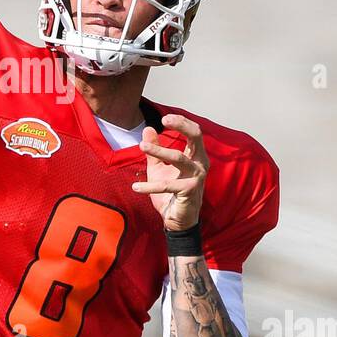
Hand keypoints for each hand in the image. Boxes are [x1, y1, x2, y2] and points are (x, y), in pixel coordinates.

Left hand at [131, 114, 208, 231]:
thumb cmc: (171, 191)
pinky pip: (167, 185)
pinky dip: (149, 186)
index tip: (164, 117)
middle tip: (164, 120)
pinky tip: (136, 186)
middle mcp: (200, 164)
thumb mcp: (158, 167)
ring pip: (178, 157)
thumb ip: (155, 148)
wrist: (176, 219)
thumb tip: (148, 128)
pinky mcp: (189, 191)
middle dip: (181, 125)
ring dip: (158, 150)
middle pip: (196, 137)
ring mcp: (196, 177)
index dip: (181, 122)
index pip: (194, 132)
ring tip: (141, 146)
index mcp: (196, 156)